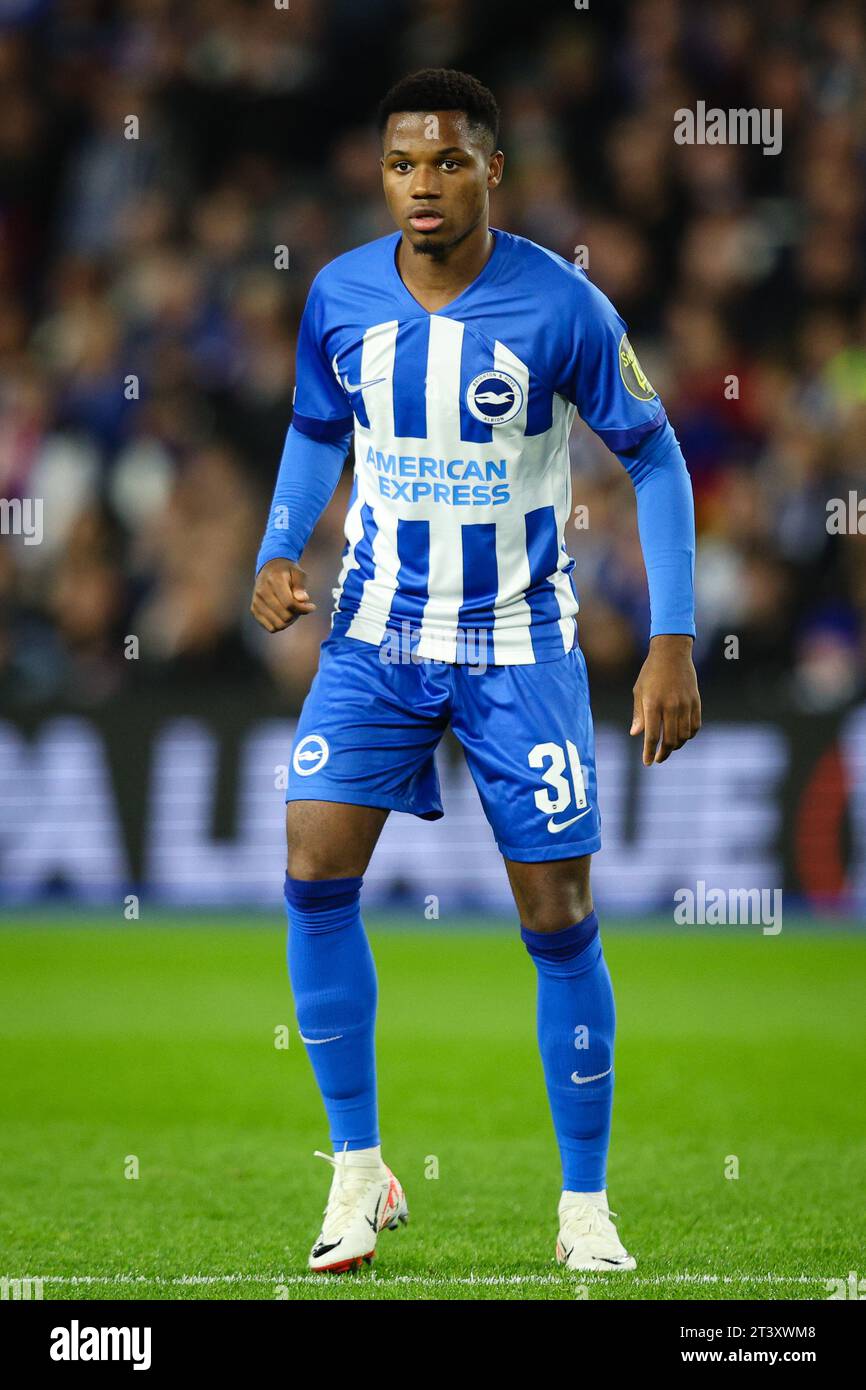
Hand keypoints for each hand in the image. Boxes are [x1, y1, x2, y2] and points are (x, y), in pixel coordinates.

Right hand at [250, 558, 315, 632]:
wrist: (269, 568)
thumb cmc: (287, 572)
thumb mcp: (298, 573)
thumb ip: (301, 585)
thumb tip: (303, 599)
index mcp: (274, 580)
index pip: (289, 603)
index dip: (303, 609)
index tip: (312, 607)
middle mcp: (262, 592)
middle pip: (284, 616)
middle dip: (297, 615)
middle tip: (301, 607)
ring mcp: (256, 602)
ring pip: (278, 625)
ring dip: (290, 621)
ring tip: (293, 611)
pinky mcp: (254, 610)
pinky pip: (271, 628)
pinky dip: (281, 625)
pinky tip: (285, 615)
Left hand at [630, 634, 700, 765]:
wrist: (672, 653)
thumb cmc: (651, 673)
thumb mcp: (639, 691)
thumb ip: (639, 714)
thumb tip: (636, 734)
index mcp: (653, 704)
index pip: (652, 736)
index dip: (649, 752)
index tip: (647, 762)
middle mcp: (670, 706)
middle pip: (670, 740)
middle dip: (664, 753)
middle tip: (658, 758)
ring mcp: (685, 704)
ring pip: (684, 736)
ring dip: (677, 746)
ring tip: (669, 747)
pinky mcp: (696, 702)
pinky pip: (695, 726)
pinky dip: (689, 736)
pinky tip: (682, 737)